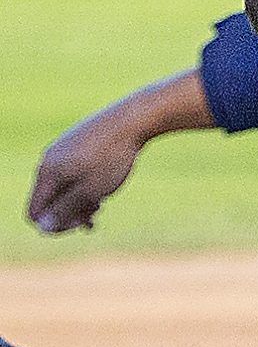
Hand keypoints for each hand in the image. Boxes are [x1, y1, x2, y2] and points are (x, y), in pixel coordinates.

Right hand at [27, 108, 149, 233]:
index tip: (81, 224)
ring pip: (62, 187)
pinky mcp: (76, 144)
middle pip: (48, 201)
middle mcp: (48, 160)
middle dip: (68, 214)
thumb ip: (65, 210)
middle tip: (93, 219)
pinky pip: (72, 173)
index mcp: (47, 173)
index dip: (54, 225)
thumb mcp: (91, 190)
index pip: (34, 212)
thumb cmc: (112, 157)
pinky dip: (84, 186)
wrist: (133, 119)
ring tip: (100, 206)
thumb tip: (42, 227)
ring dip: (78, 202)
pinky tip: (102, 192)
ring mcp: (61, 150)